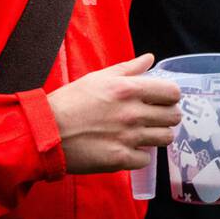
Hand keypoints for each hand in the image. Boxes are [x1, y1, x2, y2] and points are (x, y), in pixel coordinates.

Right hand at [45, 54, 182, 173]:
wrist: (46, 132)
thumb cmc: (69, 102)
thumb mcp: (98, 78)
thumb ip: (128, 68)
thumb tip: (149, 59)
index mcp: (128, 89)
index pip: (172, 93)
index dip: (170, 96)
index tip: (161, 99)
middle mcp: (133, 113)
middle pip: (173, 117)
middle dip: (166, 115)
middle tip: (154, 117)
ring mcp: (128, 138)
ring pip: (165, 138)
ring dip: (157, 135)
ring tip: (143, 133)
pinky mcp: (120, 159)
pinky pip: (146, 159)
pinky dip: (139, 155)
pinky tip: (128, 148)